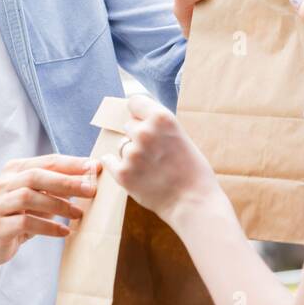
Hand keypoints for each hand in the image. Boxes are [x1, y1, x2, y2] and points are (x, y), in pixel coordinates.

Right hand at [0, 154, 99, 266]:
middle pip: (36, 175)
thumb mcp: (37, 197)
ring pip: (28, 196)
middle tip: (90, 189)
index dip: (71, 163)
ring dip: (58, 204)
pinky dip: (48, 226)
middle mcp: (5, 183)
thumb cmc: (17, 215)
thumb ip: (56, 187)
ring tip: (78, 213)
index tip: (94, 167)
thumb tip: (89, 179)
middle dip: (66, 181)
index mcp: (16, 169)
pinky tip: (64, 231)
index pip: (47, 161)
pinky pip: (25, 222)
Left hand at [99, 94, 220, 226]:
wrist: (193, 202)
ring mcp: (132, 153)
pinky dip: (118, 166)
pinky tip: (133, 172)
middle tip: (153, 151)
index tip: (141, 119)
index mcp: (162, 118)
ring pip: (122, 145)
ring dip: (131, 153)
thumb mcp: (181, 136)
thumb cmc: (193, 171)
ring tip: (150, 167)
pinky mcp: (122, 173)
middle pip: (128, 124)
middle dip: (137, 135)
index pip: (134, 102)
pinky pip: (110, 160)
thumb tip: (139, 118)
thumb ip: (160, 126)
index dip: (138, 112)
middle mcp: (145, 132)